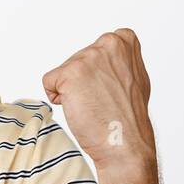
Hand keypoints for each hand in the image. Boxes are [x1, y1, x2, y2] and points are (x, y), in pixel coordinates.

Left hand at [41, 28, 154, 172]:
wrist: (124, 143)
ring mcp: (88, 58)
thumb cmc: (128, 117)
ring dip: (72, 90)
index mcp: (123, 41)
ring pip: (64, 72)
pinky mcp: (70, 73)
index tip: (111, 89)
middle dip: (83, 81)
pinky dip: (58, 98)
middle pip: (76, 60)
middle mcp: (107, 44)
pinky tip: (78, 108)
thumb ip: (118, 60)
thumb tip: (106, 54)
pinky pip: (49, 82)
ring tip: (93, 105)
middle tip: (102, 100)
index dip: (98, 72)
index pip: (95, 47)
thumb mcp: (134, 76)